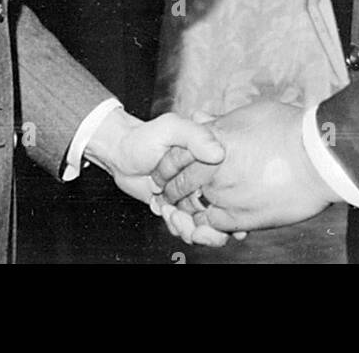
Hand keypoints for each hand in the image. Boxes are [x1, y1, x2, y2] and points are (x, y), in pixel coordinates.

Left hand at [85, 107, 232, 246]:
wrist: (121, 154)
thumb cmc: (146, 137)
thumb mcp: (171, 128)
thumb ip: (196, 135)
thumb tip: (219, 153)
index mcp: (215, 163)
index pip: (237, 190)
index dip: (234, 209)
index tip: (215, 210)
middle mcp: (210, 182)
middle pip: (225, 218)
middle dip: (211, 229)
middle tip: (192, 222)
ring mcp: (194, 198)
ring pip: (205, 228)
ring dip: (189, 227)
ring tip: (172, 213)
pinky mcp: (180, 210)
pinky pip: (186, 229)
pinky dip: (176, 225)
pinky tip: (164, 210)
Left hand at [151, 100, 334, 232]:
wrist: (318, 158)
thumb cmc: (289, 131)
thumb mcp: (249, 114)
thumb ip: (221, 120)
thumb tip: (203, 117)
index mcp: (213, 140)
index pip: (174, 156)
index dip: (167, 164)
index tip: (167, 168)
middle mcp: (213, 168)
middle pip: (178, 182)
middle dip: (172, 187)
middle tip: (170, 190)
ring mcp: (225, 195)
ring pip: (192, 206)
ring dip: (189, 206)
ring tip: (188, 206)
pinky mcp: (240, 218)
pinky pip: (212, 225)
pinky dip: (208, 223)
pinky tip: (212, 219)